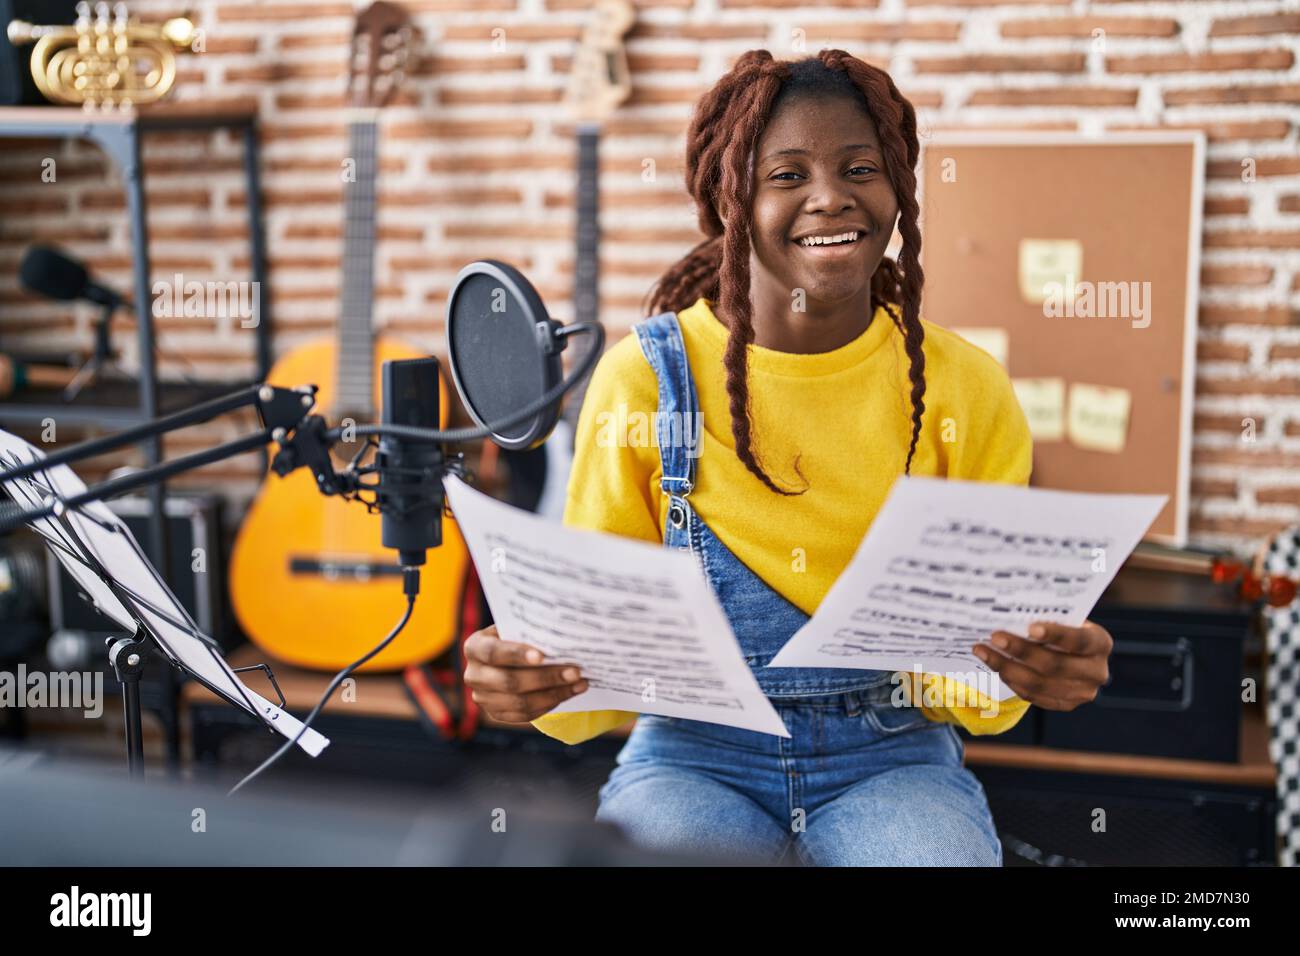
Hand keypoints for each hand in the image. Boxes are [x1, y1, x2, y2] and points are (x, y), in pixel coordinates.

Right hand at [463, 624, 587, 722]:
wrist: (506, 659)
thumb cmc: (515, 636)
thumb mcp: (515, 629)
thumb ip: (529, 631)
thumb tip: (562, 635)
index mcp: (474, 647)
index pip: (493, 652)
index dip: (516, 655)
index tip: (542, 656)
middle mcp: (473, 675)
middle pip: (509, 682)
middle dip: (546, 677)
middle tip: (575, 671)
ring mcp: (482, 698)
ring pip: (520, 702)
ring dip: (554, 694)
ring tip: (579, 684)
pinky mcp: (496, 714)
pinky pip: (525, 715)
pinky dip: (549, 705)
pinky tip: (568, 693)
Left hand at [971, 620, 1111, 710]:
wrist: (1075, 653)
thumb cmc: (1065, 627)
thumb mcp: (1066, 619)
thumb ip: (1049, 619)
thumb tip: (1011, 614)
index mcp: (1100, 643)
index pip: (1079, 641)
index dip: (1055, 635)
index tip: (1030, 627)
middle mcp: (1096, 672)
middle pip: (1054, 666)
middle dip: (1020, 651)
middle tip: (994, 637)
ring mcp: (1081, 693)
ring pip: (1039, 684)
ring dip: (1006, 667)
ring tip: (983, 651)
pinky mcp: (1065, 704)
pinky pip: (1033, 695)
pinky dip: (1010, 680)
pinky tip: (994, 665)